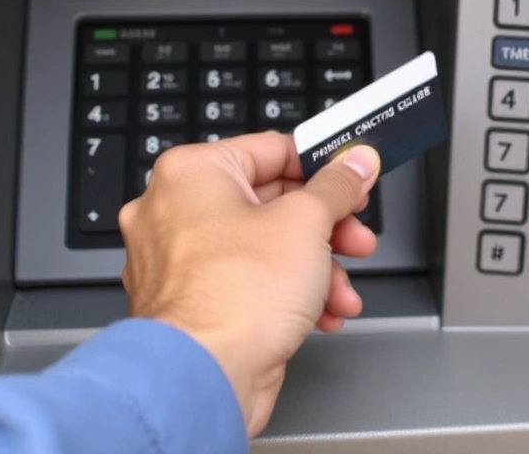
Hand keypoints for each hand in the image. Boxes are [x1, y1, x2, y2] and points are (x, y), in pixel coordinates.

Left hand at [117, 131, 380, 436]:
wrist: (205, 377)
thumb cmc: (231, 300)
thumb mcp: (307, 223)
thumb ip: (337, 186)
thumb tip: (354, 163)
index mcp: (191, 174)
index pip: (271, 150)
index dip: (322, 166)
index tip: (352, 178)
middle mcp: (174, 212)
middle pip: (270, 202)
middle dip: (326, 227)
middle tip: (354, 235)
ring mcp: (179, 261)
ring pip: (264, 248)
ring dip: (316, 267)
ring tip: (342, 287)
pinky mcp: (193, 304)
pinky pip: (249, 284)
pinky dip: (287, 293)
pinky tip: (321, 312)